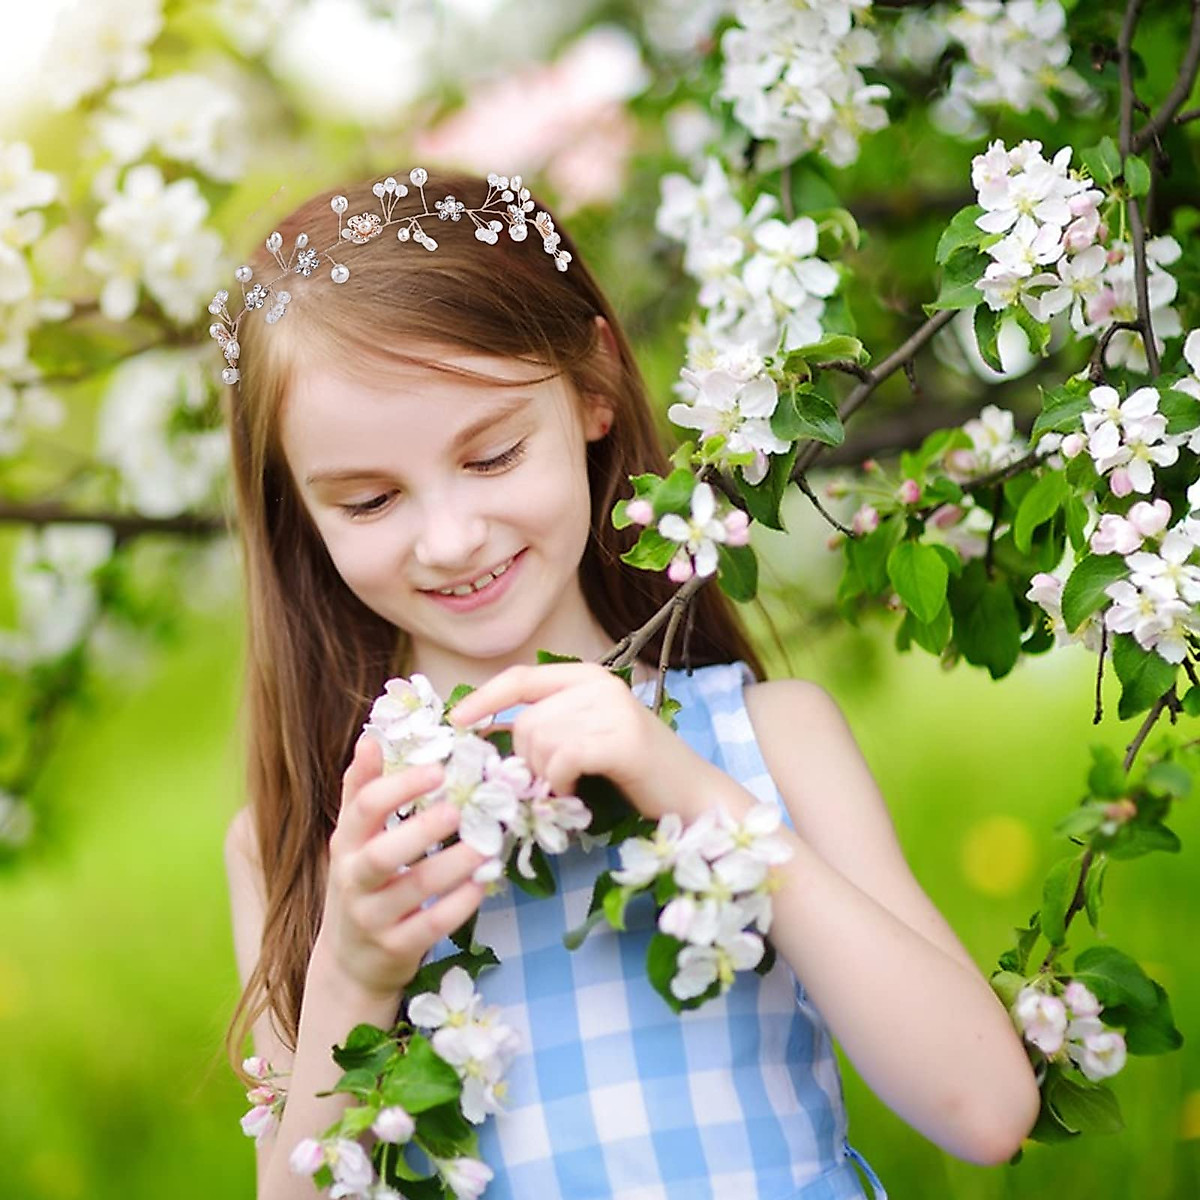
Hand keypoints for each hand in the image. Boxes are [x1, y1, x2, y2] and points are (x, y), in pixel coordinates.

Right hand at [317, 735, 486, 1000]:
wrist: (350, 963)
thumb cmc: (362, 884)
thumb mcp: (353, 839)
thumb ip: (362, 790)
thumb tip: (370, 738)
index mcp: (346, 844)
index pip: (364, 808)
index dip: (399, 786)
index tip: (438, 769)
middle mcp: (354, 880)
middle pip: (380, 854)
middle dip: (421, 830)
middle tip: (459, 809)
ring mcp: (372, 918)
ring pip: (411, 890)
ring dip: (451, 866)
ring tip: (485, 846)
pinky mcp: (395, 949)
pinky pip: (429, 927)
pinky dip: (456, 907)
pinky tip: (481, 886)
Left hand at [447, 662, 693, 820]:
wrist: (694, 795)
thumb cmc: (635, 772)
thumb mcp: (585, 738)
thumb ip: (546, 727)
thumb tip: (486, 732)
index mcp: (588, 677)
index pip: (520, 678)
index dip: (482, 699)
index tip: (456, 723)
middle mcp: (600, 684)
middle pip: (526, 721)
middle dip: (525, 762)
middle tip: (548, 785)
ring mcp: (613, 708)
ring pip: (540, 743)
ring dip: (544, 778)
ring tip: (567, 790)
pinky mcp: (622, 739)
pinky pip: (562, 760)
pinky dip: (560, 785)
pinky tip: (575, 795)